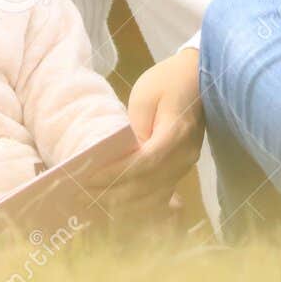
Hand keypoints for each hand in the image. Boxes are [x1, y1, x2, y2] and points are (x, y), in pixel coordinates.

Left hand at [93, 49, 203, 214]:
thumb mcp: (144, 96)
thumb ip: (134, 129)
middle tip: (82, 193)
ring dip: (123, 201)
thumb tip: (123, 156)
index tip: (89, 178)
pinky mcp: (181, 169)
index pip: (144, 163)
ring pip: (153, 195)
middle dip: (113, 192)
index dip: (116, 174)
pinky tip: (116, 203)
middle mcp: (184, 156)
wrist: (199, 78)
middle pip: (148, 185)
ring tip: (94, 199)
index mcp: (176, 135)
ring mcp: (185, 166)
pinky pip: (160, 194)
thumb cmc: (169, 80)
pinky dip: (137, 202)